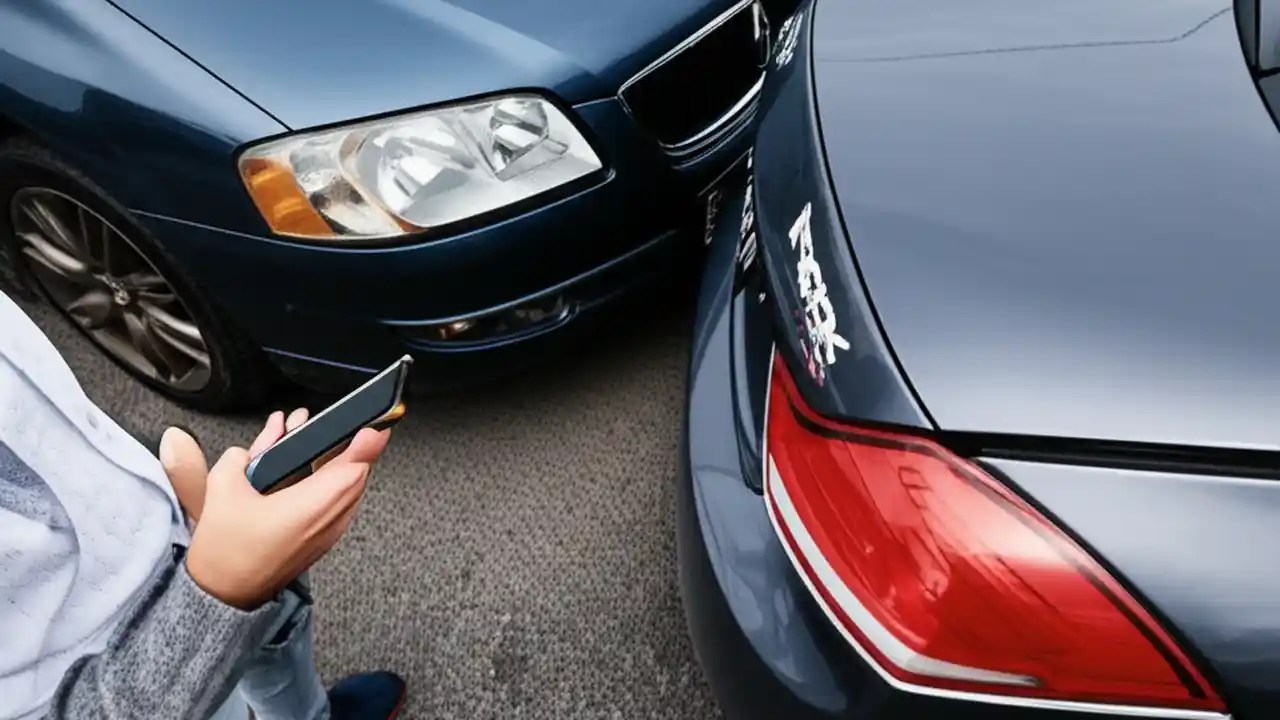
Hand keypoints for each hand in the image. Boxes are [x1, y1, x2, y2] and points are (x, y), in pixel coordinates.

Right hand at [161, 411, 390, 608]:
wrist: (223, 595)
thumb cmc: (226, 551)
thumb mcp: (223, 490)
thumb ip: (241, 457)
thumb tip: (253, 449)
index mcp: (312, 506)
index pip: (354, 468)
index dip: (366, 444)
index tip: (374, 426)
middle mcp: (328, 520)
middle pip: (353, 473)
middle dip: (338, 445)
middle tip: (315, 427)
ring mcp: (328, 532)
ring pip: (344, 487)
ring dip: (329, 463)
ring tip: (297, 441)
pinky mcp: (321, 539)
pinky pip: (333, 503)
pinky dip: (321, 483)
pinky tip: (296, 469)